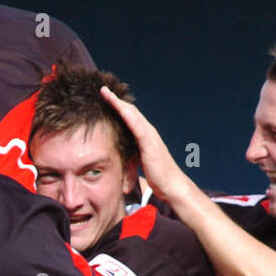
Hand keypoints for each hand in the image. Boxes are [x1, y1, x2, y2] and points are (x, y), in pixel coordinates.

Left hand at [100, 86, 188, 203]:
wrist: (172, 186)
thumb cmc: (158, 178)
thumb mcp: (142, 163)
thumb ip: (134, 155)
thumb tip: (123, 155)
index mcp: (146, 136)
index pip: (130, 117)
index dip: (119, 107)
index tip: (107, 99)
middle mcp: (148, 132)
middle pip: (130, 110)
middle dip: (116, 99)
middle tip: (103, 90)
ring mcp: (149, 136)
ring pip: (132, 113)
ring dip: (118, 102)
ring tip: (105, 93)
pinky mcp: (148, 142)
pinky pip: (135, 124)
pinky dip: (125, 113)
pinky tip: (117, 106)